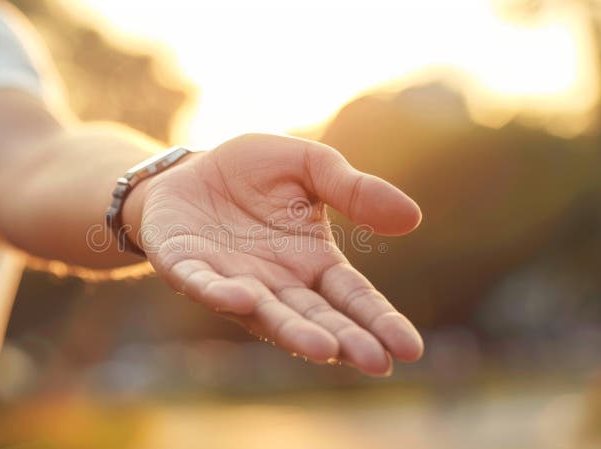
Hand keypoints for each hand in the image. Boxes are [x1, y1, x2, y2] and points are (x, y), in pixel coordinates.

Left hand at [133, 134, 422, 375]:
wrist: (188, 170)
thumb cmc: (253, 173)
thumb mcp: (309, 166)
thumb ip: (353, 190)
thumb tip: (413, 218)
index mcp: (312, 262)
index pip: (353, 297)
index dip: (380, 322)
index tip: (410, 349)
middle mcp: (277, 284)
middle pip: (317, 317)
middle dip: (345, 340)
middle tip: (376, 363)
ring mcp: (233, 281)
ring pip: (267, 313)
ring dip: (292, 331)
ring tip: (322, 349)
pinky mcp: (187, 269)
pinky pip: (204, 285)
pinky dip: (221, 294)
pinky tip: (243, 298)